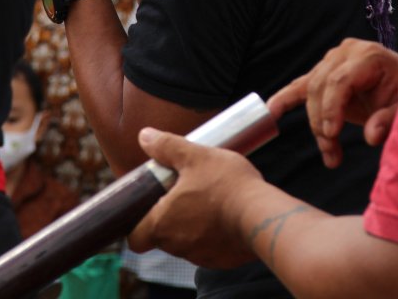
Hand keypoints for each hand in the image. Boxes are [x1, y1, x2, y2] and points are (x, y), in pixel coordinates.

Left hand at [128, 128, 261, 268]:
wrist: (262, 215)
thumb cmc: (226, 185)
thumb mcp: (195, 156)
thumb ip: (167, 147)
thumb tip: (144, 136)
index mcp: (162, 224)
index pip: (134, 238)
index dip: (135, 224)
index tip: (145, 207)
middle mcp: (176, 246)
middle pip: (161, 236)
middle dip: (169, 217)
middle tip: (182, 193)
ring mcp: (200, 256)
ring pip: (185, 242)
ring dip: (191, 225)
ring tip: (207, 200)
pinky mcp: (220, 260)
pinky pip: (209, 248)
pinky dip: (212, 235)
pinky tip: (224, 215)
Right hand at [268, 39, 397, 168]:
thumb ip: (390, 120)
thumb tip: (371, 136)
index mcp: (368, 56)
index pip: (340, 81)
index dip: (332, 108)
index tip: (333, 136)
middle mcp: (346, 52)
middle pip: (320, 87)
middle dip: (322, 123)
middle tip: (332, 152)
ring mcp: (332, 59)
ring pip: (309, 91)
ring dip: (315, 125)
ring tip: (330, 154)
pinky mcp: (323, 71)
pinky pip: (299, 86)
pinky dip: (284, 99)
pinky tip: (271, 112)